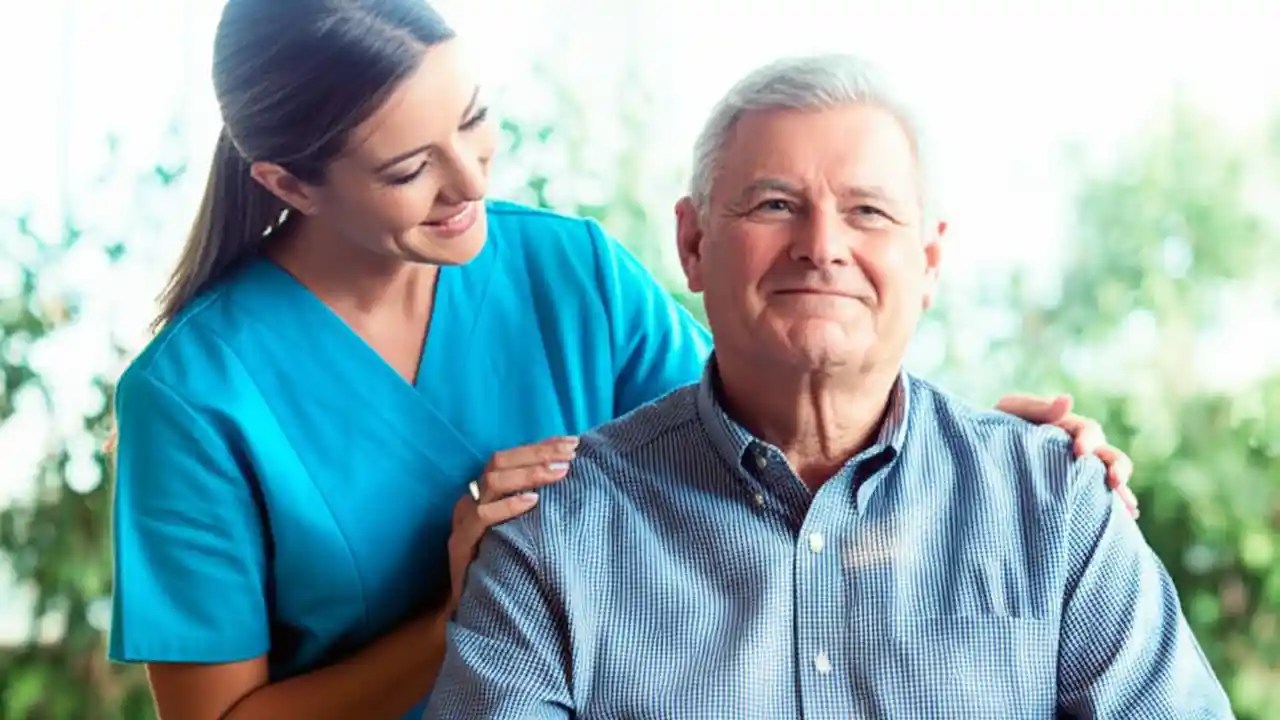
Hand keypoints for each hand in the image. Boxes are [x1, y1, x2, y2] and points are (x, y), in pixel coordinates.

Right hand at [446, 436, 578, 607]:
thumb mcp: (520, 530)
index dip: (539, 447)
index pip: (510, 458)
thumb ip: (536, 506)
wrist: (472, 611)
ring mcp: (463, 521)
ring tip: (559, 472)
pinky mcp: (461, 544)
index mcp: (485, 493)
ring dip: (529, 473)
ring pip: (492, 482)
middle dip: (538, 453)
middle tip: (571, 453)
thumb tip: (572, 482)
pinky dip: (508, 506)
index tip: (571, 442)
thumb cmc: (503, 567)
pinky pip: (482, 517)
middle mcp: (472, 500)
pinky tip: (533, 501)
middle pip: (500, 461)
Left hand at [995, 393, 1138, 518]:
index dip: (1088, 440)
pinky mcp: (1074, 492)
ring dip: (1122, 488)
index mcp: (1067, 427)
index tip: (1079, 452)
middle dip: (1116, 466)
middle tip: (1113, 480)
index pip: (1088, 430)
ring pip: (1110, 476)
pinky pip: (1101, 498)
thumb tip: (1068, 400)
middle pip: (1108, 454)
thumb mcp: (1012, 411)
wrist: (983, 452)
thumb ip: (1038, 407)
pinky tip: (1129, 518)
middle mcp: (1080, 449)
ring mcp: (1079, 471)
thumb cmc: (996, 427)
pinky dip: (1117, 506)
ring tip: (1128, 505)